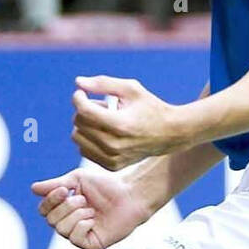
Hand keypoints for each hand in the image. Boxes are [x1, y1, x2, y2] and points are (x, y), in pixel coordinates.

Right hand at [31, 166, 150, 248]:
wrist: (130, 194)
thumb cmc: (106, 186)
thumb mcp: (77, 179)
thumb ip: (55, 185)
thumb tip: (33, 189)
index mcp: (65, 209)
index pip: (44, 210)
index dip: (50, 200)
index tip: (64, 189)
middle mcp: (70, 224)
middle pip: (51, 221)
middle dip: (66, 207)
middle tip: (84, 200)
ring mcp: (81, 236)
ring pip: (62, 230)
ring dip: (76, 215)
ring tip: (91, 209)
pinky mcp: (92, 245)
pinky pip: (75, 239)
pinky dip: (82, 226)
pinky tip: (93, 220)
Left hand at [71, 74, 188, 169]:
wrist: (170, 134)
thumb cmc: (150, 107)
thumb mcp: (130, 89)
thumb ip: (103, 83)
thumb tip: (78, 82)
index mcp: (120, 124)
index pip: (83, 111)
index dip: (78, 98)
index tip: (82, 93)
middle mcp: (114, 145)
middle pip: (78, 123)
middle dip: (84, 110)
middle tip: (102, 105)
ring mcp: (113, 158)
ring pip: (77, 137)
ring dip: (85, 125)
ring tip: (104, 120)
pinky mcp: (112, 166)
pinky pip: (84, 150)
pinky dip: (89, 139)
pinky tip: (105, 133)